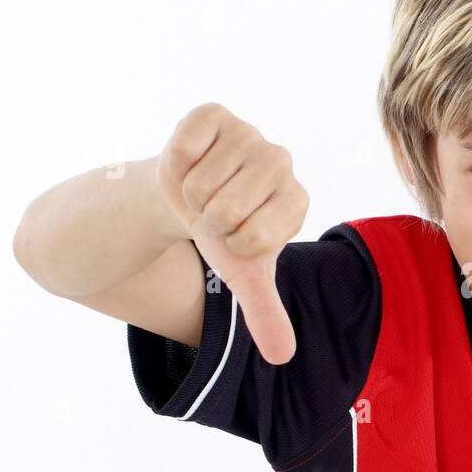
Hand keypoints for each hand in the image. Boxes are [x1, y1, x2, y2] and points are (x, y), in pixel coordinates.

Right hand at [156, 102, 308, 364]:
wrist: (185, 194)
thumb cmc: (223, 234)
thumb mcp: (242, 274)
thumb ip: (264, 312)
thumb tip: (282, 357)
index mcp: (296, 202)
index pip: (253, 240)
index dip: (230, 245)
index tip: (233, 235)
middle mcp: (281, 162)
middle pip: (225, 211)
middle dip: (207, 220)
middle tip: (213, 211)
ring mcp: (250, 134)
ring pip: (200, 183)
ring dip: (189, 193)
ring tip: (201, 189)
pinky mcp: (215, 114)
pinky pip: (184, 146)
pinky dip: (175, 162)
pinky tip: (189, 161)